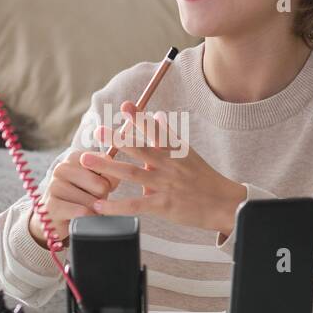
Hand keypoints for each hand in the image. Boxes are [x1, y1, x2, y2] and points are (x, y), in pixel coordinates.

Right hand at [27, 148, 119, 248]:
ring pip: (92, 202)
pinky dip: (87, 219)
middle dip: (102, 198)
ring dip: (94, 211)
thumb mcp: (99, 182)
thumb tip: (115, 176)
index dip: (111, 180)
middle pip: (101, 185)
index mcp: (75, 157)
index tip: (103, 185)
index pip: (106, 163)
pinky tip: (81, 219)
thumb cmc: (83, 198)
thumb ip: (109, 174)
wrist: (57, 220)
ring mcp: (54, 186)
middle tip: (92, 200)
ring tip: (84, 209)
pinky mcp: (52, 206)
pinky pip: (82, 213)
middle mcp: (62, 168)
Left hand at [81, 102, 245, 238]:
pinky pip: (135, 205)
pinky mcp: (163, 205)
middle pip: (139, 149)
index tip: (124, 106)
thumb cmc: (204, 179)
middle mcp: (168, 165)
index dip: (139, 118)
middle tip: (97, 131)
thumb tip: (157, 115)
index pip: (155, 130)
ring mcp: (165, 185)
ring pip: (132, 173)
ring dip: (108, 165)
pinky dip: (116, 206)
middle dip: (117, 139)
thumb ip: (168, 136)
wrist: (225, 204)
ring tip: (87, 159)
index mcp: (174, 151)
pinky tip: (99, 205)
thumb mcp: (188, 154)